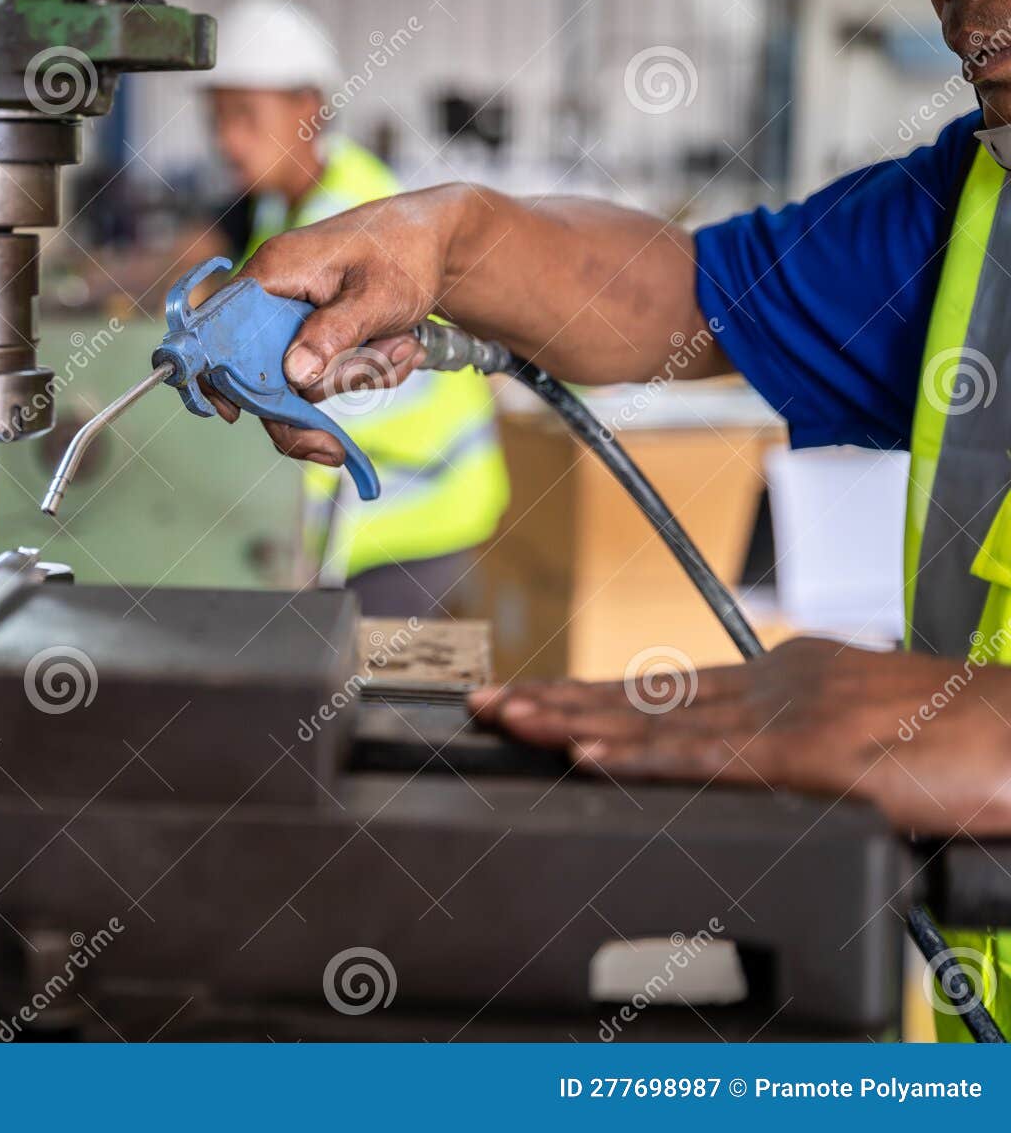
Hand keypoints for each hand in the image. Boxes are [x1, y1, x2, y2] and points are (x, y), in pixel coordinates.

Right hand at [211, 187, 470, 464]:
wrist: (438, 241)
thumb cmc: (406, 251)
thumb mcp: (377, 294)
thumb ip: (333, 334)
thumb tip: (294, 377)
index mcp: (273, 274)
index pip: (219, 330)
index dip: (221, 375)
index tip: (234, 415)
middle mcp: (274, 299)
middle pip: (266, 372)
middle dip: (321, 390)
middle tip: (340, 438)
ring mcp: (295, 320)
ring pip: (307, 381)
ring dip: (359, 373)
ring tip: (402, 341)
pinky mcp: (318, 336)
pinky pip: (330, 375)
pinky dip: (367, 371)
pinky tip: (399, 345)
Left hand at [468, 637, 1010, 835]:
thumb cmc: (974, 743)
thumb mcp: (873, 740)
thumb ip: (810, 749)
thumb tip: (769, 769)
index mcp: (790, 679)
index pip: (669, 689)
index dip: (594, 696)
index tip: (537, 701)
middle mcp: (777, 682)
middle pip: (644, 693)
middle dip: (557, 699)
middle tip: (487, 705)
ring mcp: (791, 714)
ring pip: (656, 717)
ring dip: (570, 719)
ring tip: (505, 720)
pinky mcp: (813, 753)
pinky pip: (708, 758)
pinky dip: (639, 757)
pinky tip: (585, 754)